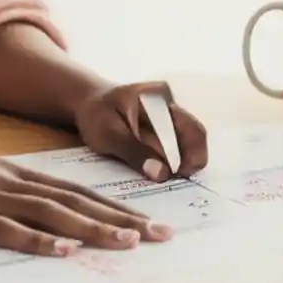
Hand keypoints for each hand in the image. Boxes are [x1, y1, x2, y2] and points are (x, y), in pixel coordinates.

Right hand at [0, 137, 171, 255]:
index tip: (149, 220)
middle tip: (161, 234)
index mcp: (6, 171)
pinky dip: (37, 240)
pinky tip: (63, 250)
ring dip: (93, 228)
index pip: (73, 189)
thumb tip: (33, 215)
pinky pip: (3, 229)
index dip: (114, 205)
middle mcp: (1, 179)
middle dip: (121, 218)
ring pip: (49, 213)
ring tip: (130, 242)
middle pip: (73, 200)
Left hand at [74, 82, 208, 181]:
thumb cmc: (95, 115)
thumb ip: (134, 152)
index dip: (192, 156)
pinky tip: (158, 173)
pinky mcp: (165, 128)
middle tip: (172, 184)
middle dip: (187, 163)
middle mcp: (172, 104)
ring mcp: (170, 116)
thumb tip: (163, 174)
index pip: (190, 129)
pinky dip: (170, 163)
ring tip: (164, 181)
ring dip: (179, 165)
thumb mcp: (107, 134)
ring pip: (188, 144)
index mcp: (159, 98)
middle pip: (194, 137)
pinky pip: (176, 147)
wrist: (88, 104)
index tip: (179, 177)